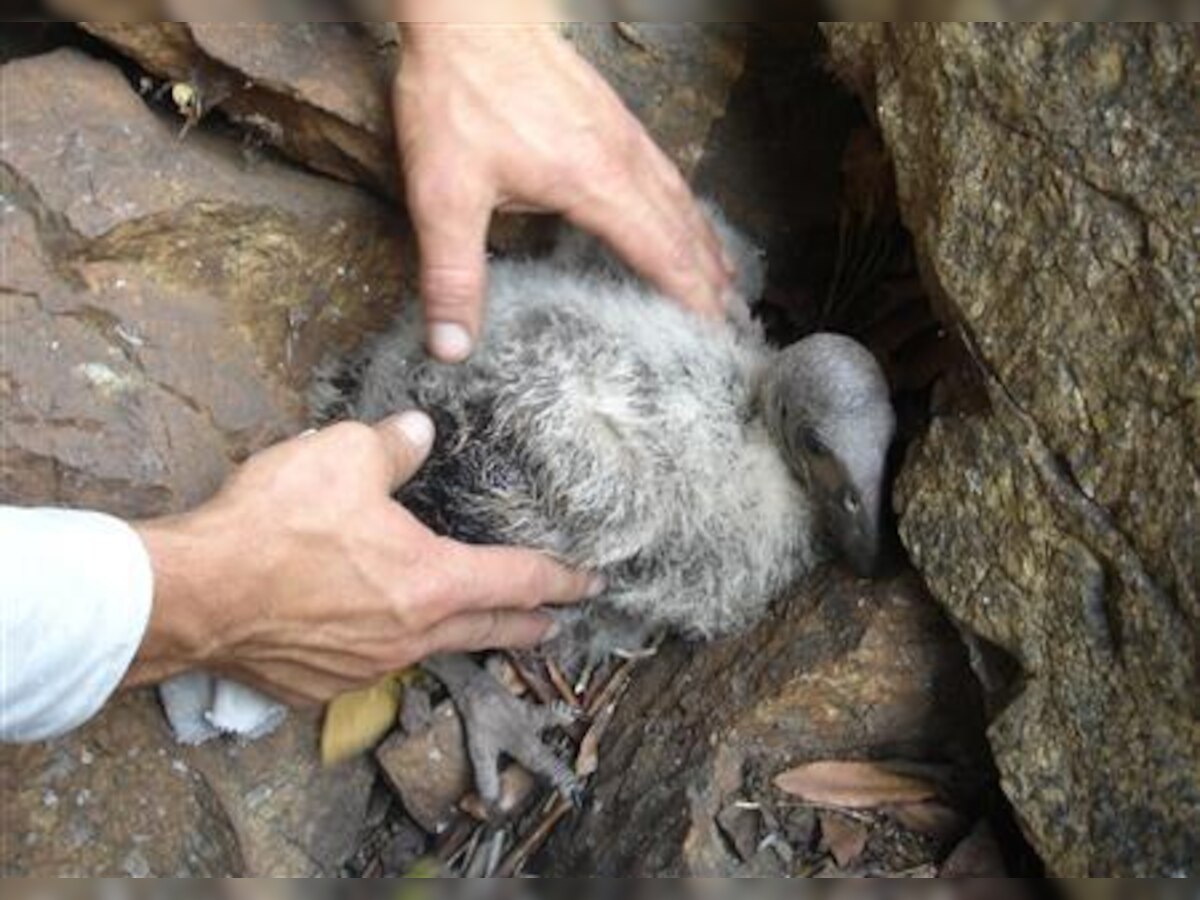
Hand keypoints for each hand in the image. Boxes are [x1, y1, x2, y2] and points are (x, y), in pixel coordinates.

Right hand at [126, 412, 599, 705]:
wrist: (194, 594)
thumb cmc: (275, 524)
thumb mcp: (342, 457)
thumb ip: (393, 446)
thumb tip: (419, 432)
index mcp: (432, 581)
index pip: (518, 580)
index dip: (560, 579)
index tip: (588, 583)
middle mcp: (411, 635)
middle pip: (489, 631)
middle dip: (528, 625)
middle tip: (553, 622)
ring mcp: (365, 668)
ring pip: (429, 651)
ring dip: (456, 636)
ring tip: (467, 624)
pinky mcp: (319, 686)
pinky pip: (368, 665)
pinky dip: (384, 646)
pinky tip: (372, 632)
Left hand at [394, 23, 732, 361]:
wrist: (470, 15)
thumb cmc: (459, 95)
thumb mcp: (442, 195)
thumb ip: (451, 275)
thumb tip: (451, 347)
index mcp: (595, 184)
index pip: (660, 254)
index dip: (689, 298)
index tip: (713, 335)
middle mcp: (622, 159)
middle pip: (682, 229)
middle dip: (710, 279)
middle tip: (732, 321)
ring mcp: (621, 133)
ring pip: (679, 197)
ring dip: (703, 242)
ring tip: (724, 277)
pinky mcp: (610, 115)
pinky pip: (664, 170)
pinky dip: (683, 204)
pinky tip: (679, 211)